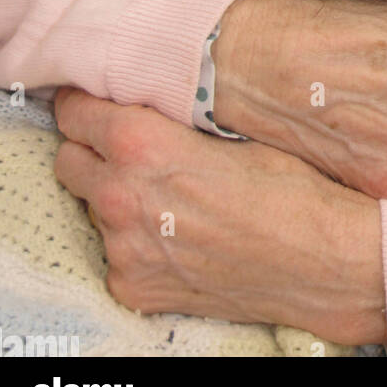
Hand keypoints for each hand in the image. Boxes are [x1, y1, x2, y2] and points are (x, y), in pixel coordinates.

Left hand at [53, 87, 386, 344]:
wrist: (318, 258)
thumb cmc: (288, 185)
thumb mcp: (232, 130)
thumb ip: (172, 120)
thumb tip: (149, 100)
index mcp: (141, 145)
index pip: (75, 112)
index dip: (85, 104)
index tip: (94, 103)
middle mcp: (121, 196)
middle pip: (67, 160)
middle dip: (91, 149)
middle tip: (126, 148)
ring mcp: (123, 248)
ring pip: (92, 208)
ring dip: (116, 197)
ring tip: (167, 197)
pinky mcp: (133, 286)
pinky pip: (114, 253)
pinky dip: (136, 242)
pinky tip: (177, 235)